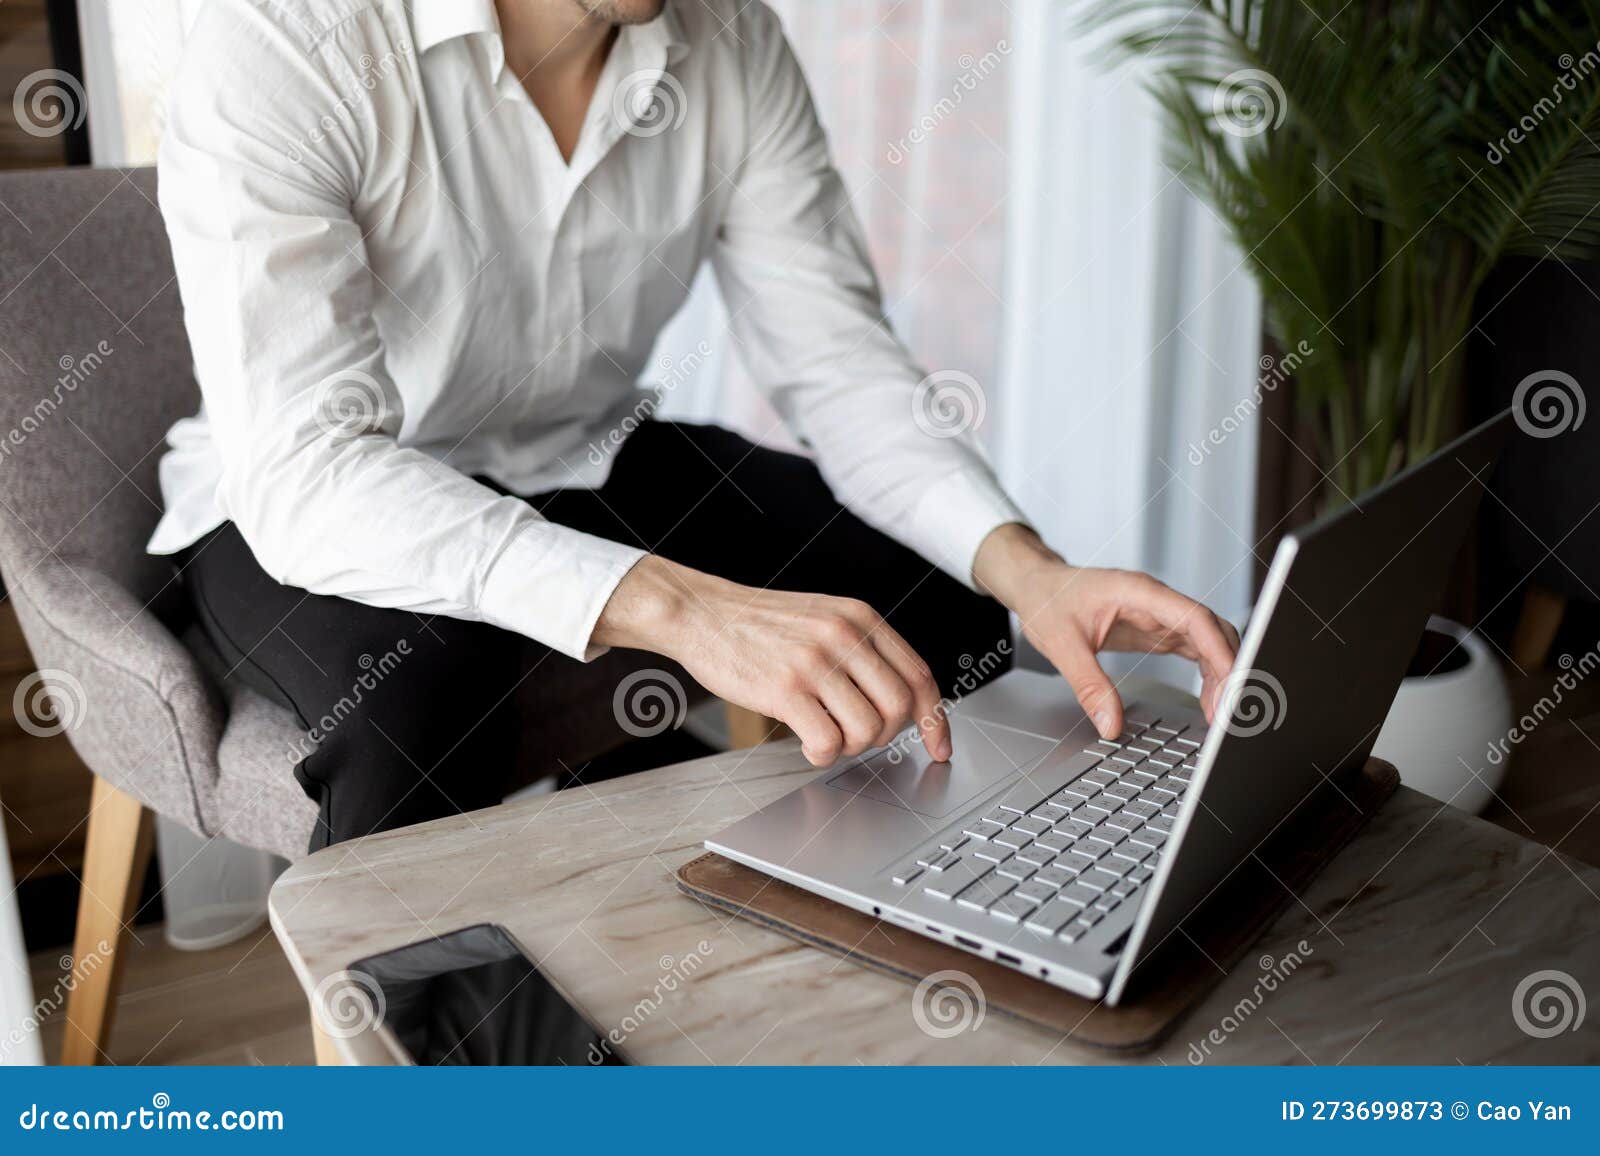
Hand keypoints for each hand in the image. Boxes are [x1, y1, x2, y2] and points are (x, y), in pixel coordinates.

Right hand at [593, 556, 950, 766]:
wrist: (703, 613)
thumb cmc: (761, 624)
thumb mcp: (823, 617)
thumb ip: (862, 649)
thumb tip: (902, 700)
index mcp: (860, 618)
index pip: (919, 675)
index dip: (935, 720)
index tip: (939, 747)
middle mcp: (844, 635)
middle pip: (899, 707)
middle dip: (886, 737)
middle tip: (859, 738)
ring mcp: (814, 661)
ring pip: (867, 729)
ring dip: (852, 748)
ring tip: (827, 737)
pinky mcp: (785, 688)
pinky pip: (828, 742)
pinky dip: (822, 755)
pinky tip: (806, 744)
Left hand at [974, 524, 1239, 738]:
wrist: (1037, 585)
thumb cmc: (1048, 599)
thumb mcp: (1060, 644)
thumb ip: (1088, 684)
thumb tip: (1110, 724)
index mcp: (1139, 592)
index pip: (1194, 618)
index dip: (1218, 650)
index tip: (1231, 682)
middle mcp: (1157, 601)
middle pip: (1211, 629)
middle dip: (1227, 668)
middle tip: (1227, 711)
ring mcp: (1160, 615)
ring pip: (1207, 641)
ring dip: (1220, 674)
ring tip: (1219, 713)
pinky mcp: (1156, 630)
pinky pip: (1193, 649)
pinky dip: (1206, 673)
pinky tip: (1207, 699)